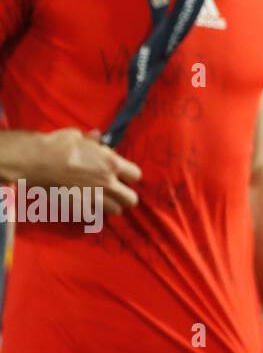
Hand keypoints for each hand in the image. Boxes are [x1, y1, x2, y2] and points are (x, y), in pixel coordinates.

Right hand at [24, 128, 140, 214]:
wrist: (35, 162)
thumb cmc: (58, 145)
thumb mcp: (79, 137)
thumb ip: (93, 141)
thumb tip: (97, 137)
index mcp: (111, 164)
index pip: (136, 175)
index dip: (130, 175)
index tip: (122, 174)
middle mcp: (107, 183)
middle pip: (131, 199)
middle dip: (127, 196)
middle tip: (118, 192)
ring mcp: (93, 198)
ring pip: (116, 211)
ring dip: (112, 206)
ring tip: (103, 200)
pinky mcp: (78, 207)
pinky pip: (93, 215)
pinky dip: (92, 212)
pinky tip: (86, 204)